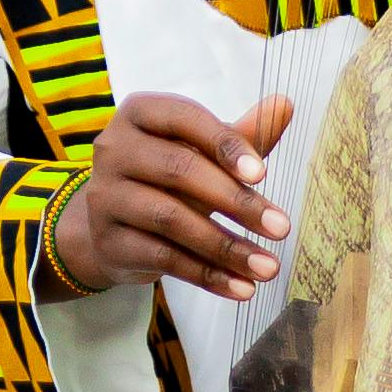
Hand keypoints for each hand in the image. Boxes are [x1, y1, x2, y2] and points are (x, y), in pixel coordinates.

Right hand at [42, 88, 293, 301]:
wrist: (114, 223)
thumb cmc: (168, 175)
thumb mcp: (202, 151)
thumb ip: (241, 134)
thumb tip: (285, 104)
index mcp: (140, 113)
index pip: (184, 119)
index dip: (225, 145)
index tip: (263, 174)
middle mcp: (114, 149)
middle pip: (178, 171)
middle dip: (236, 202)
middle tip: (282, 228)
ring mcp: (105, 196)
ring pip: (171, 220)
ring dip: (227, 246)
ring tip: (269, 267)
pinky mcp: (109, 241)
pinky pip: (163, 258)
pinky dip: (207, 275)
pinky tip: (241, 287)